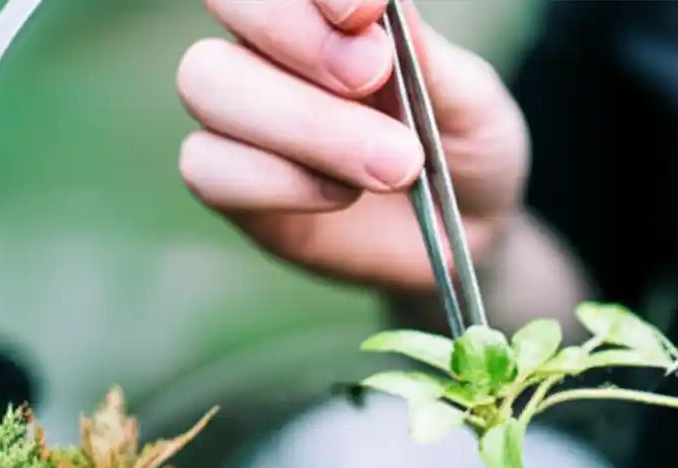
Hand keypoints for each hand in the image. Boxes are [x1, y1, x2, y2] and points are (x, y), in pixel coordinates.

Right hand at [176, 0, 528, 290]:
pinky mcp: (232, 185)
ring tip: (394, 164)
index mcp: (327, 9)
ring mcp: (243, 115)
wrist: (466, 233)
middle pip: (229, 2)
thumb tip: (383, 1)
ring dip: (302, 122)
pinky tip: (342, 194)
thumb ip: (423, 53)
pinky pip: (208, 167)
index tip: (366, 13)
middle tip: (373, 77)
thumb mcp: (470, 100)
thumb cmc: (464, 147)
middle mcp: (271, 47)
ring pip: (207, 83)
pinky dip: (280, 181)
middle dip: (301, 38)